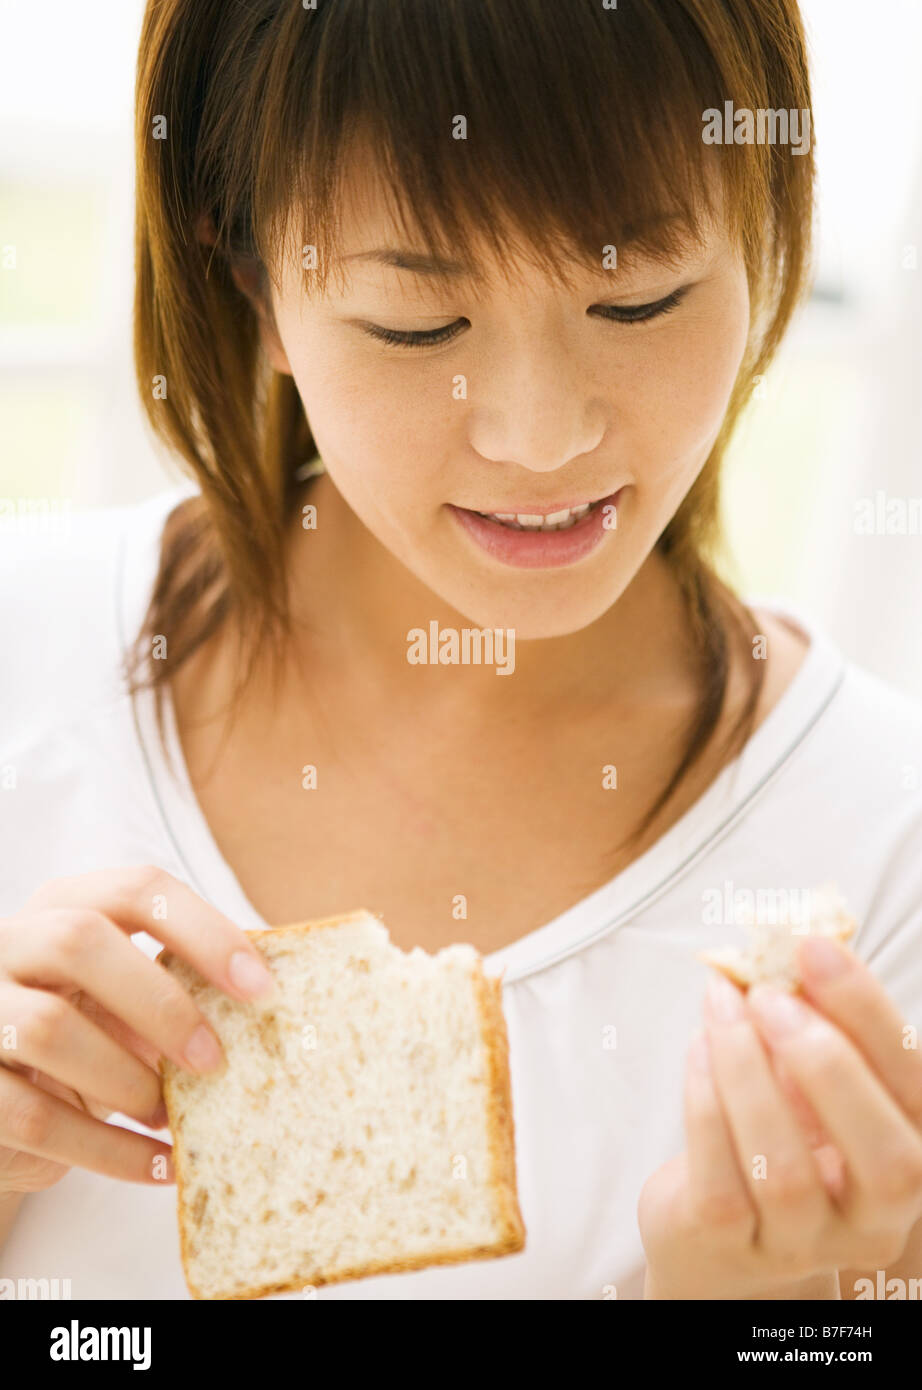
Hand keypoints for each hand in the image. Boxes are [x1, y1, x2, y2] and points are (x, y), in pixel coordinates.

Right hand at [0, 866, 275, 1194]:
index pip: (137, 889)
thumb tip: (263, 1010)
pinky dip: (109, 1151)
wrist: (6, 1099)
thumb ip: (176, 987)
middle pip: (78, 941)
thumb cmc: (86, 1033)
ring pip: (45, 1028)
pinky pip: (34, 1117)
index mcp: (65, 905)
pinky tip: (160, 1167)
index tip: (261, 988)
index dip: (204, 931)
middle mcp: (10, 942)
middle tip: (214, 1061)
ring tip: (169, 1114)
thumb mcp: (125, 997)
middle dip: (159, 1003)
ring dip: (125, 1080)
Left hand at [638, 937, 921, 1297]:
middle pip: (886, 1159)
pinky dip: (705, 1102)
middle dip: (825, 1062)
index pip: (916, 1087)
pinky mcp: (734, 1247)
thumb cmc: (772, 1132)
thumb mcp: (807, 1080)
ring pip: (784, 1169)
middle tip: (768, 995)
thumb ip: (814, 1025)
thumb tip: (792, 947)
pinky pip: (722, 1180)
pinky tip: (697, 1049)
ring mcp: (805, 1243)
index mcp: (911, 1153)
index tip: (815, 948)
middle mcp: (874, 1216)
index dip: (870, 1013)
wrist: (713, 1230)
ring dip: (746, 1070)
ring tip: (721, 1006)